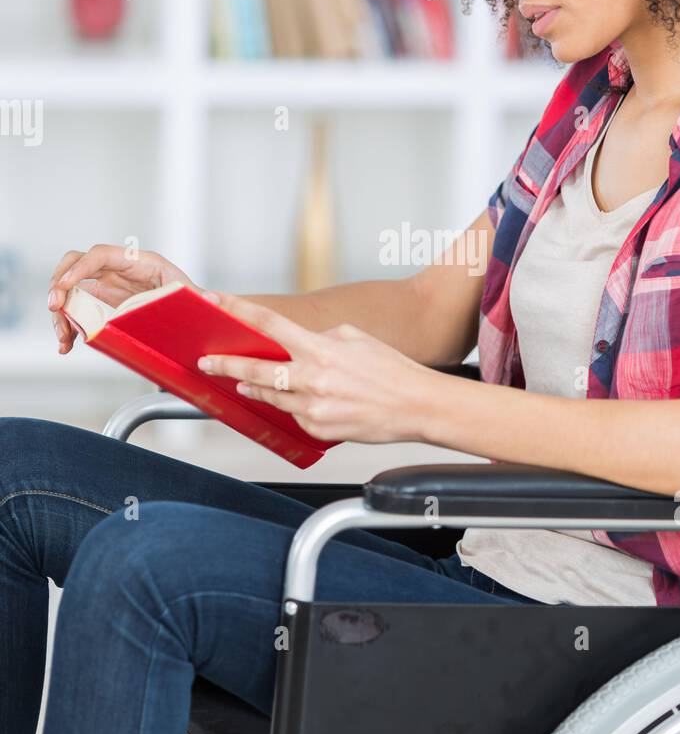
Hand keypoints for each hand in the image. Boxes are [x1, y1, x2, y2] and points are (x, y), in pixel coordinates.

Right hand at [47, 245, 199, 353]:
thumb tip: (211, 300)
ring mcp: (106, 285)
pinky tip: (67, 345)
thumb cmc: (191, 298)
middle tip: (55, 307)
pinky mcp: (101, 303)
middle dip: (59, 284)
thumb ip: (198, 299)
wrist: (189, 312)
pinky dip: (69, 326)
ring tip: (64, 338)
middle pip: (75, 265)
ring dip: (61, 313)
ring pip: (71, 290)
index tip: (66, 285)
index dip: (80, 267)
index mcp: (138, 261)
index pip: (101, 255)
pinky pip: (77, 310)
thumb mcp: (194, 297)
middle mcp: (117, 270)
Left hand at [196, 291, 438, 443]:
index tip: (215, 302)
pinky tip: (306, 402)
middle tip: (207, 362)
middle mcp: (312, 380)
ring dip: (256, 389)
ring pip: (272, 398)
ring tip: (245, 383)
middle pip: (255, 371)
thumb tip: (300, 346)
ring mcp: (314, 409)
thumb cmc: (392, 370)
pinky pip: (296, 417)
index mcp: (320, 349)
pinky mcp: (319, 431)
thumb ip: (321, 339)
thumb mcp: (354, 338)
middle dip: (226, 366)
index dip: (237, 310)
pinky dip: (295, 408)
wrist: (418, 406)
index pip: (269, 324)